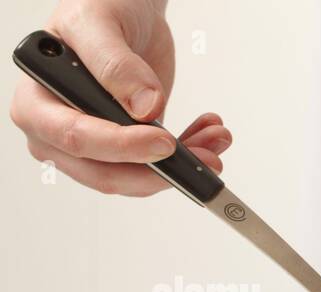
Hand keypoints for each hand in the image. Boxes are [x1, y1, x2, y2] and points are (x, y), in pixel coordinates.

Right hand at [9, 0, 230, 195]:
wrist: (128, 13)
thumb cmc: (101, 8)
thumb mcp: (99, 23)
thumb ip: (115, 64)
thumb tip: (143, 109)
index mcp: (36, 100)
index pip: (74, 137)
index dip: (120, 147)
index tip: (163, 142)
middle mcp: (56, 132)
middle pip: (105, 174)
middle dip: (160, 171)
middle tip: (207, 157)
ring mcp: (92, 147)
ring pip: (137, 178)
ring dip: (184, 167)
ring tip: (217, 138)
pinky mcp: (124, 151)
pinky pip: (155, 169)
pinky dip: (188, 159)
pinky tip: (208, 137)